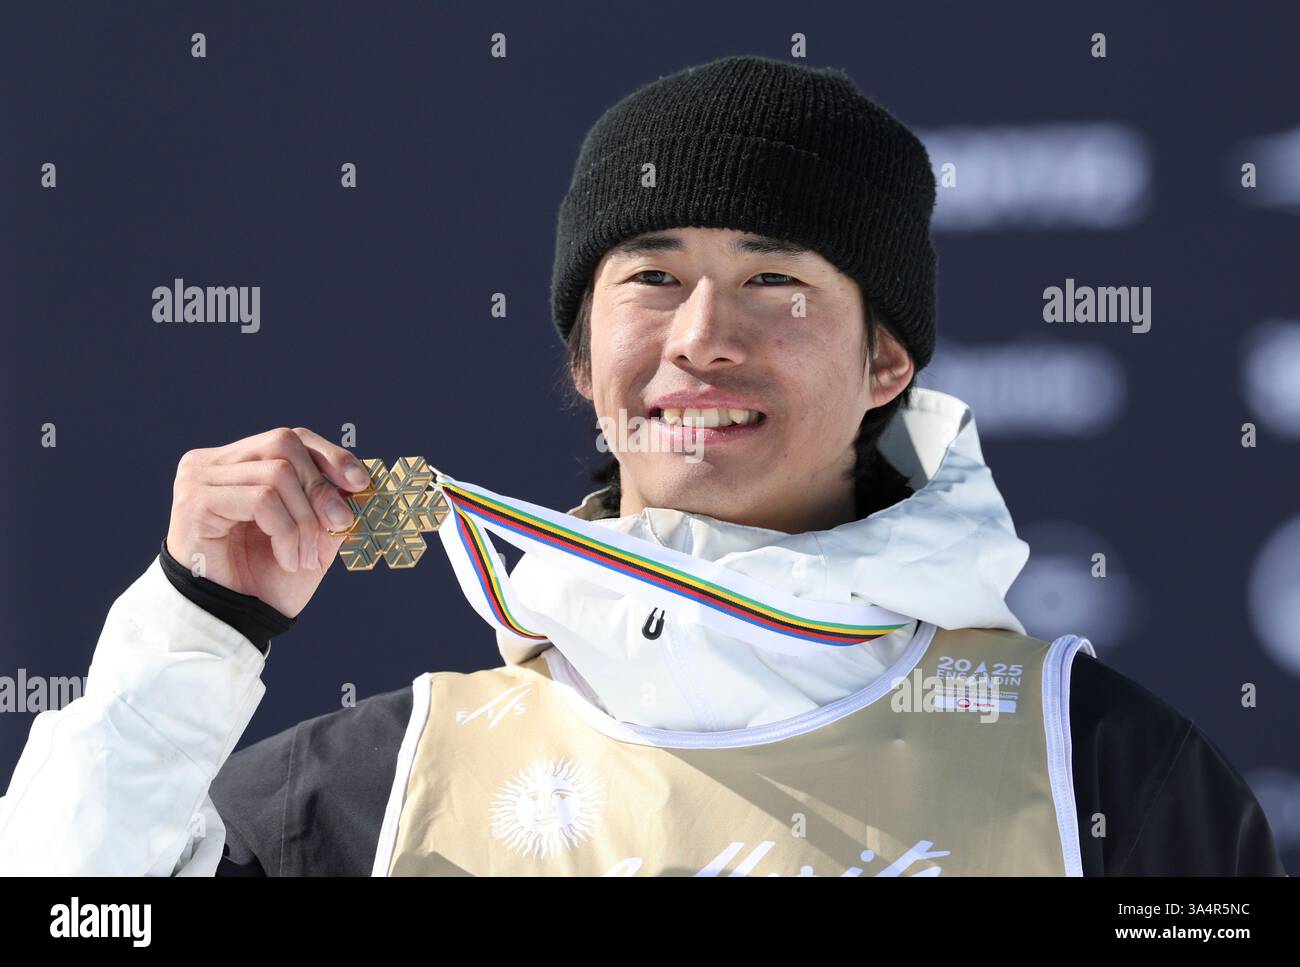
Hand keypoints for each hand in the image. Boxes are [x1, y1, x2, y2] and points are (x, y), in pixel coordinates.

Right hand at [164, 427, 372, 616]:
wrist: (231, 623)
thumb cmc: (268, 581)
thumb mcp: (314, 537)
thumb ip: (332, 504)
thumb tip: (360, 479)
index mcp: (238, 463)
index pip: (290, 438)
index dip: (330, 455)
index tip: (360, 483)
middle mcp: (212, 463)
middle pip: (284, 445)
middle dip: (321, 488)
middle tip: (338, 527)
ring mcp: (198, 478)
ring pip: (277, 474)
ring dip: (304, 521)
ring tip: (305, 558)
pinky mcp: (195, 501)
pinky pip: (261, 499)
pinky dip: (286, 532)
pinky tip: (287, 559)